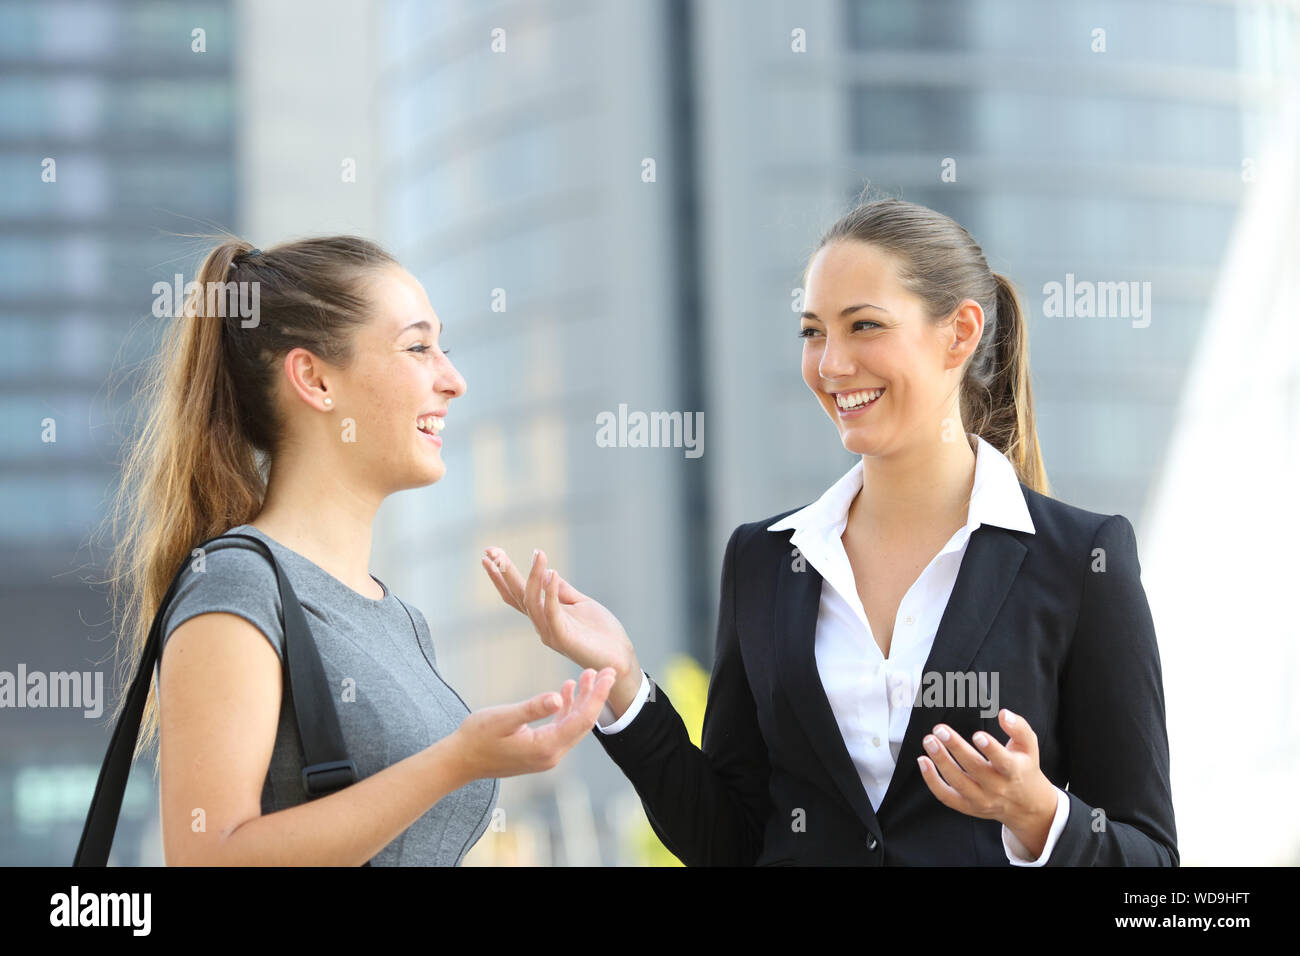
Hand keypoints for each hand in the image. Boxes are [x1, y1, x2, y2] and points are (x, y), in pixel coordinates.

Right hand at [447, 667, 616, 781]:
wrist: (459, 761)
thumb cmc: (477, 737)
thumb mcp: (503, 718)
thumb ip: (532, 708)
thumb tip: (559, 698)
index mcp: (546, 747)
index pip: (582, 719)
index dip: (598, 695)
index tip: (609, 673)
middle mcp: (551, 755)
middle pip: (583, 723)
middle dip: (597, 696)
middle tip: (608, 670)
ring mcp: (546, 755)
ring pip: (573, 725)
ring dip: (582, 700)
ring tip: (589, 675)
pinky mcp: (539, 752)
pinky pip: (561, 728)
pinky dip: (567, 709)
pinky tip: (566, 691)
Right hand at [480, 547, 639, 681]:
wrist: (620, 659)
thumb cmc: (601, 633)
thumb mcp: (580, 604)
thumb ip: (563, 591)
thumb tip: (547, 571)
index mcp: (544, 615)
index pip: (517, 593)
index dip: (502, 575)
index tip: (489, 553)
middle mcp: (541, 624)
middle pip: (517, 596)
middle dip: (503, 573)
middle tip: (490, 551)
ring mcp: (549, 632)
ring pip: (532, 601)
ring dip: (532, 576)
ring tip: (538, 553)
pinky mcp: (563, 638)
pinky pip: (552, 612)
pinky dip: (551, 592)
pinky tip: (552, 573)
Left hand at [916, 709, 1057, 856]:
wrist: (1027, 806)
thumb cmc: (1024, 768)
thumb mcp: (1029, 747)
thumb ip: (1019, 728)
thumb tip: (1003, 714)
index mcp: (1014, 772)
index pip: (1003, 762)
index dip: (991, 749)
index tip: (977, 735)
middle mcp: (998, 788)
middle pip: (975, 768)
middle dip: (956, 748)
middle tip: (940, 729)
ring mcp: (982, 800)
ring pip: (958, 782)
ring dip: (941, 761)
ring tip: (929, 741)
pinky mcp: (968, 807)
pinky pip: (946, 796)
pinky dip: (932, 780)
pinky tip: (923, 760)